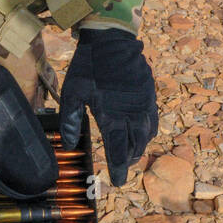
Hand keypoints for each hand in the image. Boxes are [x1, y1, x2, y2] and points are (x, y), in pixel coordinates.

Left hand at [60, 28, 157, 184]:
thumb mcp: (72, 92)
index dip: (118, 169)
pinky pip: (154, 120)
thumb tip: (68, 145)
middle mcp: (132, 114)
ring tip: (131, 154)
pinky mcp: (149, 94)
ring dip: (139, 148)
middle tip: (122, 168)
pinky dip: (149, 132)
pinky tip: (143, 133)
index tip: (117, 182)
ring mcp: (144, 104)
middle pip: (135, 146)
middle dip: (129, 160)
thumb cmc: (88, 66)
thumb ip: (70, 120)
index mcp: (112, 116)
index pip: (119, 151)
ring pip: (147, 135)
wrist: (112, 39)